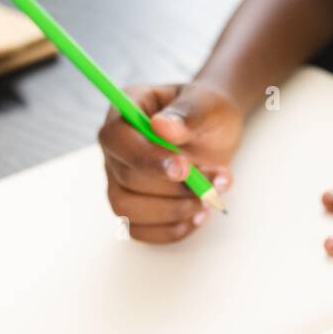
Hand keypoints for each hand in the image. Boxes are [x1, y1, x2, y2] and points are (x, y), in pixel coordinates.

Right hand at [98, 82, 242, 243]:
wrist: (216, 130)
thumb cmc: (208, 111)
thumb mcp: (207, 104)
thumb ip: (187, 114)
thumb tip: (161, 126)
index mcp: (124, 111)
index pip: (116, 138)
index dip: (146, 158)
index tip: (183, 169)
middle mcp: (116, 147)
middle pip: (125, 178)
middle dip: (174, 187)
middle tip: (216, 180)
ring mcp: (119, 178)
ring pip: (126, 209)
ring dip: (173, 210)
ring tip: (209, 198)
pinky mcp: (133, 204)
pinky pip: (137, 229)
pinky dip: (170, 229)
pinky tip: (198, 215)